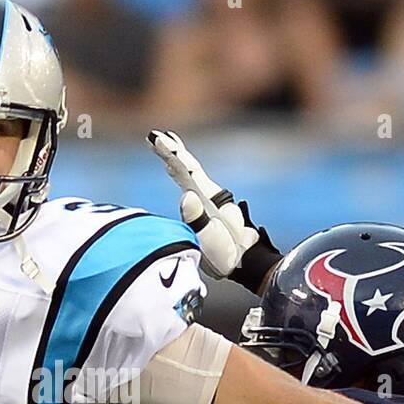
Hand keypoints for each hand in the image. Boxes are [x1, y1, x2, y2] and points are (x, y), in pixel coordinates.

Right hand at [148, 129, 263, 279]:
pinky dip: (181, 176)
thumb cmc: (230, 257)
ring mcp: (209, 204)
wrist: (249, 266)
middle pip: (188, 169)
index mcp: (209, 200)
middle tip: (154, 137)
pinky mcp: (208, 214)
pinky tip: (175, 174)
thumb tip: (186, 196)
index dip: (174, 154)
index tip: (159, 139)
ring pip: (189, 176)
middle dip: (171, 152)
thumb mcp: (212, 240)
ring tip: (162, 146)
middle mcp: (209, 197)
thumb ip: (198, 220)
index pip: (189, 171)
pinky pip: (191, 188)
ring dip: (175, 161)